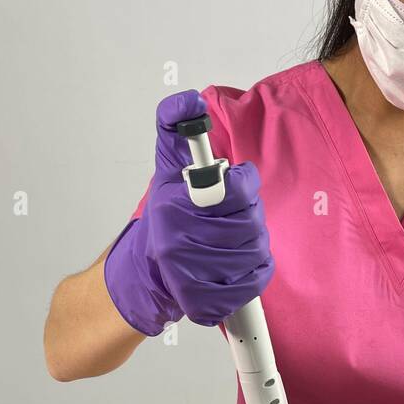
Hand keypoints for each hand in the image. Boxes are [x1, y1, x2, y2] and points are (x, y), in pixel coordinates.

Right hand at [105, 89, 274, 333]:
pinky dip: (254, 272)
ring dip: (254, 246)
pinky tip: (240, 265)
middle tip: (236, 218)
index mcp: (174, 207)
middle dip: (250, 218)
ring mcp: (193, 276)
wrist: (148, 269)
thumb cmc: (167, 215)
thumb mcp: (166, 167)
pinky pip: (252, 283)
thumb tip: (186, 101)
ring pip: (255, 253)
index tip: (236, 187)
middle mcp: (180, 244)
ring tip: (236, 242)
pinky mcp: (206, 302)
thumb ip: (175, 128)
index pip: (239, 190)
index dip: (244, 186)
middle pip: (251, 224)